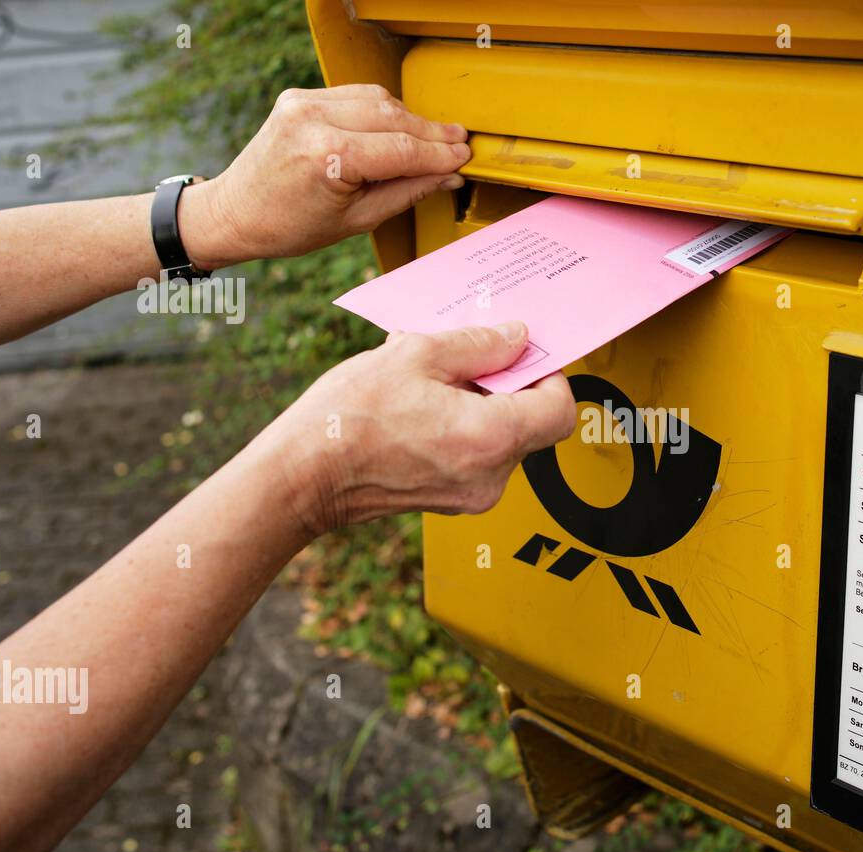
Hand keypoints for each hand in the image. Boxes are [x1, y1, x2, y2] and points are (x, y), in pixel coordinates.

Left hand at [178, 85, 469, 269]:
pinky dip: (382, 109)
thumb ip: (407, 192)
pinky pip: (355, 95)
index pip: (401, 149)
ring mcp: (303, 102)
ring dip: (410, 118)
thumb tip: (447, 175)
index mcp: (327, 156)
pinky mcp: (299, 96)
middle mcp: (312, 119)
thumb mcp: (358, 219)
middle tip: (459, 144)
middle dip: (431, 133)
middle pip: (393, 118)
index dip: (439, 154)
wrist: (237, 211)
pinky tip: (401, 126)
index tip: (464, 156)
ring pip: (378, 100)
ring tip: (434, 139)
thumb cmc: (290, 225)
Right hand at [263, 321, 576, 536]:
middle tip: (465, 359)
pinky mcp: (452, 501)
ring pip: (502, 438)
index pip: (559, 407)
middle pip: (532, 423)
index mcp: (492, 438)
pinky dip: (462, 427)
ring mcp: (473, 495)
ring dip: (480, 404)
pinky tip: (420, 408)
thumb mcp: (416, 355)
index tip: (520, 354)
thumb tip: (517, 338)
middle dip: (507, 385)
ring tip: (429, 383)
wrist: (303, 477)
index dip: (547, 374)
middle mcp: (492, 475)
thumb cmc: (350, 418)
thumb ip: (479, 344)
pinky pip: (477, 455)